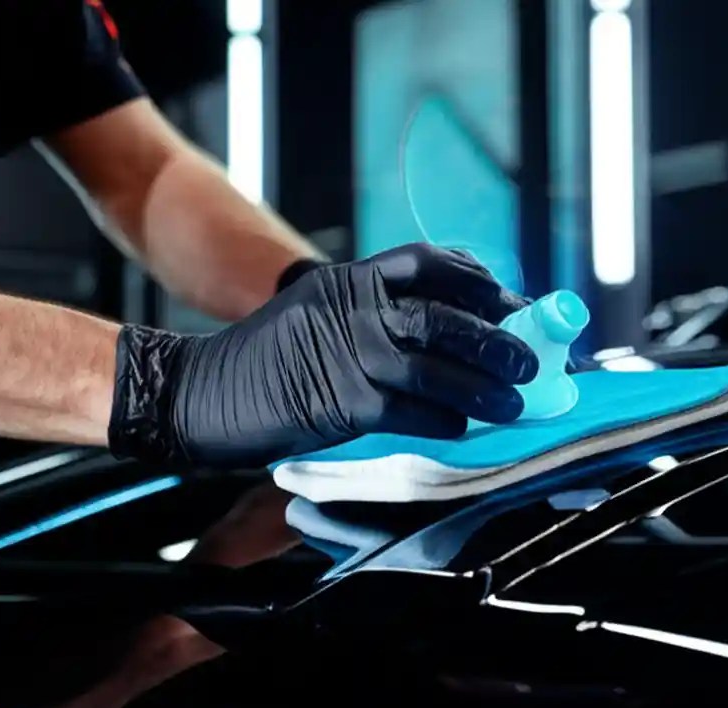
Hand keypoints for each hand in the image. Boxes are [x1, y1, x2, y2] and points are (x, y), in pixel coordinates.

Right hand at [108, 244, 538, 467]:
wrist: (194, 393)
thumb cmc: (265, 363)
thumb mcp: (317, 314)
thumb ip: (372, 315)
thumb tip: (446, 335)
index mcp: (349, 280)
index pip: (430, 262)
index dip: (479, 280)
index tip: (514, 303)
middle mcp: (353, 308)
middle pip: (447, 315)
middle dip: (500, 338)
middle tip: (533, 360)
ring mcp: (348, 353)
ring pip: (439, 365)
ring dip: (487, 386)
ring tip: (517, 401)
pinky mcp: (343, 401)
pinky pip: (414, 409)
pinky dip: (447, 418)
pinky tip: (464, 425)